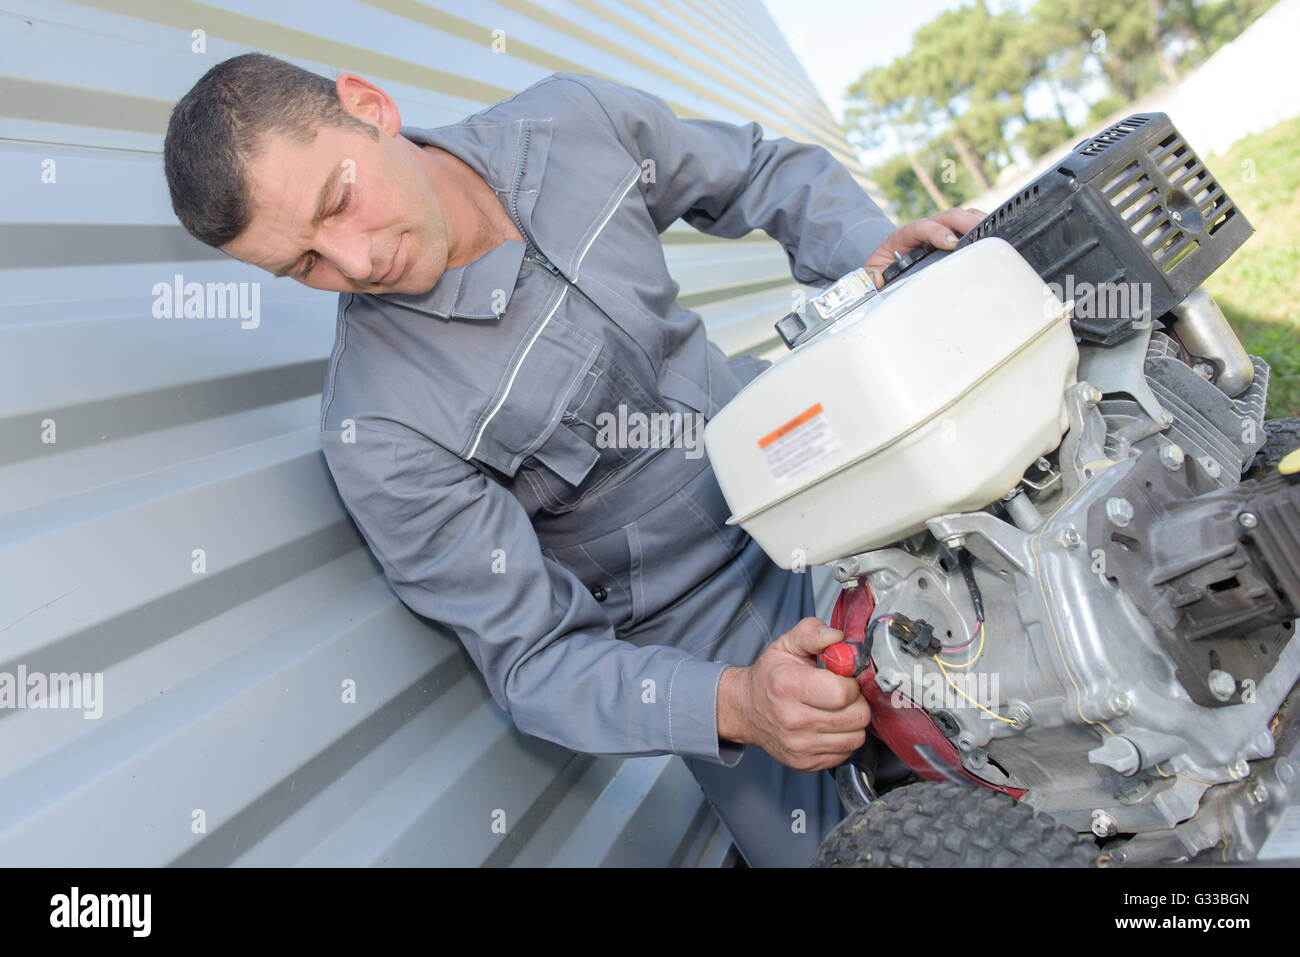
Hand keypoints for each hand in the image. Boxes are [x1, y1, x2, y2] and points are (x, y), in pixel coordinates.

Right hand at [717, 617, 870, 771]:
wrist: (745, 709)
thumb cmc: (770, 676)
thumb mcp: (786, 645)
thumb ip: (812, 633)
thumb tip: (837, 637)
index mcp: (788, 686)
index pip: (842, 693)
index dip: (850, 683)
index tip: (841, 679)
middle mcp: (792, 720)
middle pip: (856, 717)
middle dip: (856, 702)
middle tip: (842, 695)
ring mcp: (798, 746)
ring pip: (855, 738)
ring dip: (852, 722)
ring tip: (836, 710)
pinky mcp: (804, 763)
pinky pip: (845, 753)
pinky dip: (843, 739)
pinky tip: (829, 726)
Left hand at [862, 207, 986, 287]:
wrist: (881, 275)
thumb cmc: (877, 278)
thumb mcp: (869, 279)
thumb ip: (869, 279)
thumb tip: (872, 282)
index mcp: (901, 238)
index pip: (920, 227)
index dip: (936, 231)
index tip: (951, 243)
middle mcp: (923, 231)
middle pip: (946, 216)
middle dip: (964, 221)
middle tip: (980, 233)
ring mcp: (939, 233)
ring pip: (961, 218)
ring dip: (978, 221)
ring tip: (996, 231)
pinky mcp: (952, 240)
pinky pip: (969, 228)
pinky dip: (983, 229)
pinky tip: (998, 237)